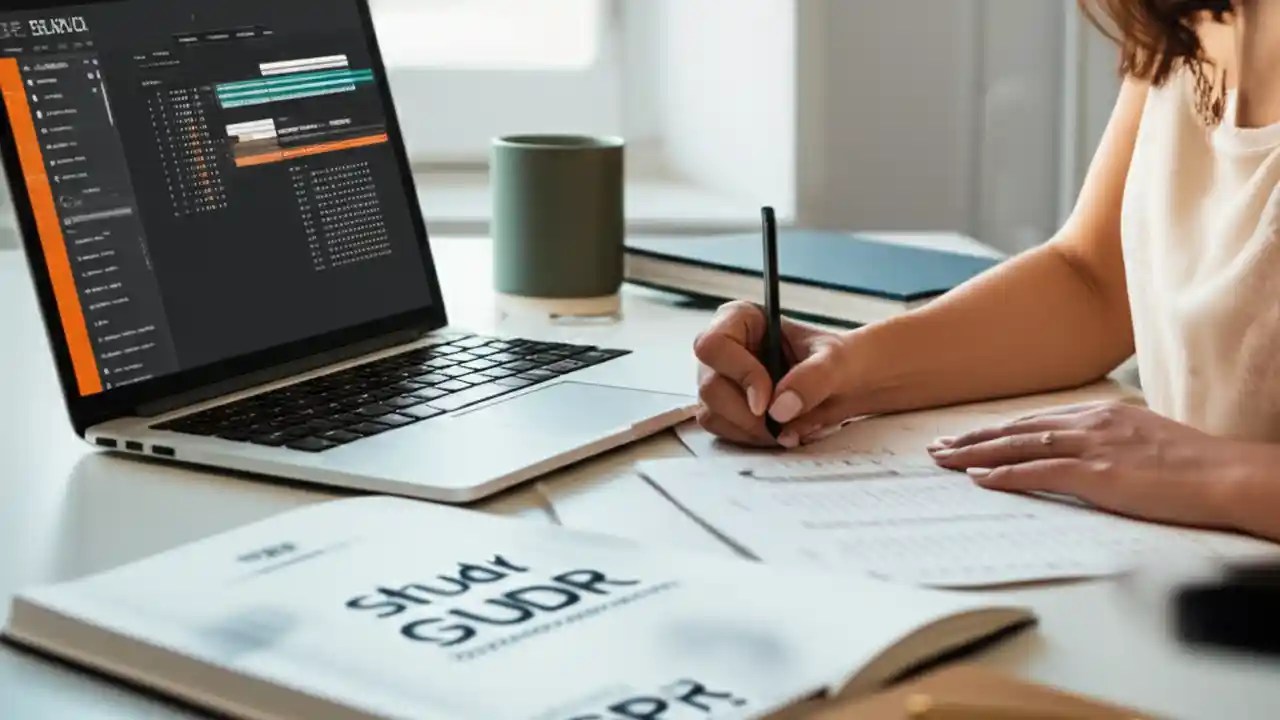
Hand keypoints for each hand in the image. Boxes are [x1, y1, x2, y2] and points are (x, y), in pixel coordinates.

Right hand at [693, 301, 858, 447]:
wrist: (851, 385)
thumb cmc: (841, 360)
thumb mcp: (836, 363)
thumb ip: (812, 379)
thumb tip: (779, 408)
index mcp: (741, 319)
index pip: (714, 345)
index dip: (739, 374)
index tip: (767, 401)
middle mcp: (724, 349)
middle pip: (709, 386)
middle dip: (746, 413)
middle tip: (781, 424)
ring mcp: (720, 381)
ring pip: (711, 413)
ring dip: (750, 430)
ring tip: (786, 428)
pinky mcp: (724, 409)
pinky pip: (722, 430)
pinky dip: (750, 439)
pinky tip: (778, 432)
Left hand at [927, 401, 1254, 528]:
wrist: (1227, 475)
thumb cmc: (1194, 466)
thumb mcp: (1144, 440)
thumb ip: (1109, 443)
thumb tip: (1085, 455)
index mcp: (1101, 414)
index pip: (1035, 420)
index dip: (997, 429)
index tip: (969, 436)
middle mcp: (1090, 423)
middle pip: (1017, 428)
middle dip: (974, 438)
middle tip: (937, 446)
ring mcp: (1093, 447)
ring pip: (1018, 445)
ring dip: (976, 453)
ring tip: (944, 459)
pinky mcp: (1098, 474)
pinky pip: (1039, 472)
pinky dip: (1004, 474)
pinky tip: (979, 478)